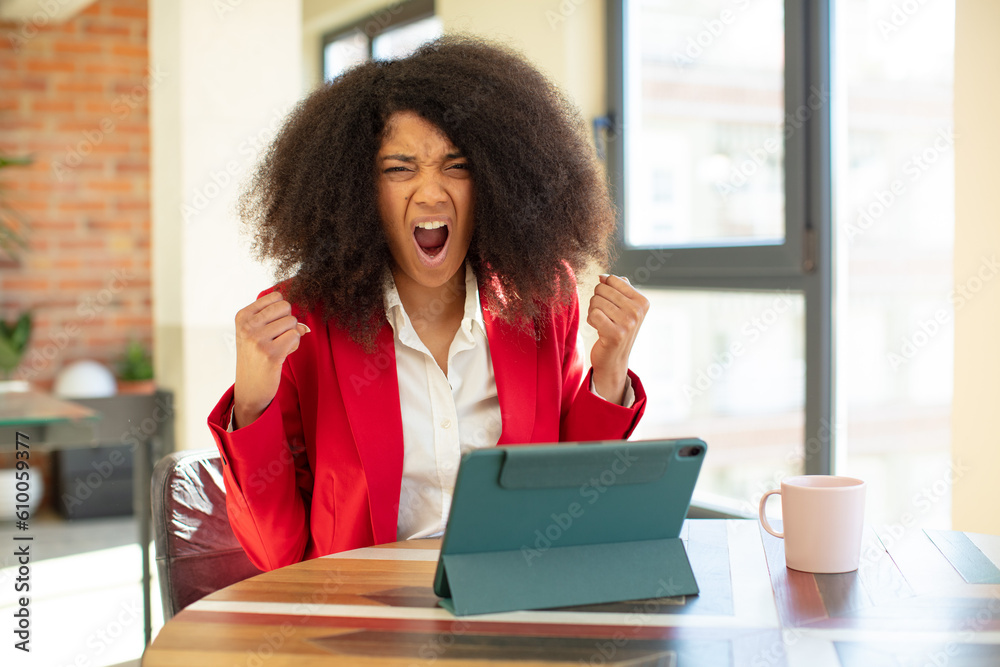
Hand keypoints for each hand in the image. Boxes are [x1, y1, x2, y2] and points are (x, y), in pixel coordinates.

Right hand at [233, 291, 309, 427]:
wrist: (249, 388)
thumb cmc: (256, 358)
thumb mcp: (258, 335)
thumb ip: (278, 322)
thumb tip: (305, 327)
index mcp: (243, 316)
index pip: (276, 296)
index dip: (281, 311)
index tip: (271, 326)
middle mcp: (247, 326)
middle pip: (285, 307)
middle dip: (288, 322)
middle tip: (277, 338)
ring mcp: (257, 339)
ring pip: (293, 322)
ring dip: (292, 335)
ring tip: (278, 348)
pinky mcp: (270, 353)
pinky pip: (296, 336)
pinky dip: (294, 345)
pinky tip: (282, 355)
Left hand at [586, 274, 648, 404]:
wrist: (614, 359)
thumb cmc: (616, 329)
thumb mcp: (624, 307)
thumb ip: (618, 288)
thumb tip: (602, 276)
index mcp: (642, 301)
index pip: (613, 279)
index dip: (604, 290)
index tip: (611, 305)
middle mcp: (638, 311)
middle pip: (602, 289)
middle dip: (597, 301)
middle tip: (604, 315)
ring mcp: (628, 323)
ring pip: (596, 301)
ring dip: (593, 312)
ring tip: (602, 323)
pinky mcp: (615, 334)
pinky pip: (593, 314)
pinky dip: (591, 321)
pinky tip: (598, 329)